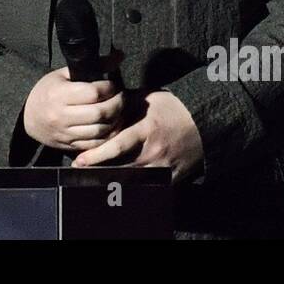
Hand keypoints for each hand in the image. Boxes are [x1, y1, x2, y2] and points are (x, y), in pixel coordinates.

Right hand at [23, 67, 123, 150]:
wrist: (28, 117)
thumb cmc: (48, 91)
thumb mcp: (63, 74)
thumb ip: (92, 66)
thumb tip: (119, 56)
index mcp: (59, 94)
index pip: (93, 92)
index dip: (109, 88)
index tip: (114, 85)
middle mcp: (61, 115)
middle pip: (100, 112)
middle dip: (117, 104)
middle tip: (122, 97)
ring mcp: (66, 133)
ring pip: (100, 130)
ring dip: (116, 120)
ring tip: (119, 111)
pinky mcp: (69, 145)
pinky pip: (95, 144)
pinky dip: (108, 135)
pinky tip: (113, 125)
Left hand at [71, 90, 202, 183]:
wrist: (204, 120)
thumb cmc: (174, 107)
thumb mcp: (148, 97)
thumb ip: (125, 101)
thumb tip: (102, 101)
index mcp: (146, 130)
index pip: (117, 146)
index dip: (96, 155)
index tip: (78, 161)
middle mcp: (154, 151)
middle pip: (121, 167)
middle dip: (100, 171)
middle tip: (81, 172)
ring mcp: (164, 166)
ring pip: (133, 179)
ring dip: (114, 179)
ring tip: (96, 178)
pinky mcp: (172, 176)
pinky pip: (151, 185)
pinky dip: (136, 185)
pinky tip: (122, 185)